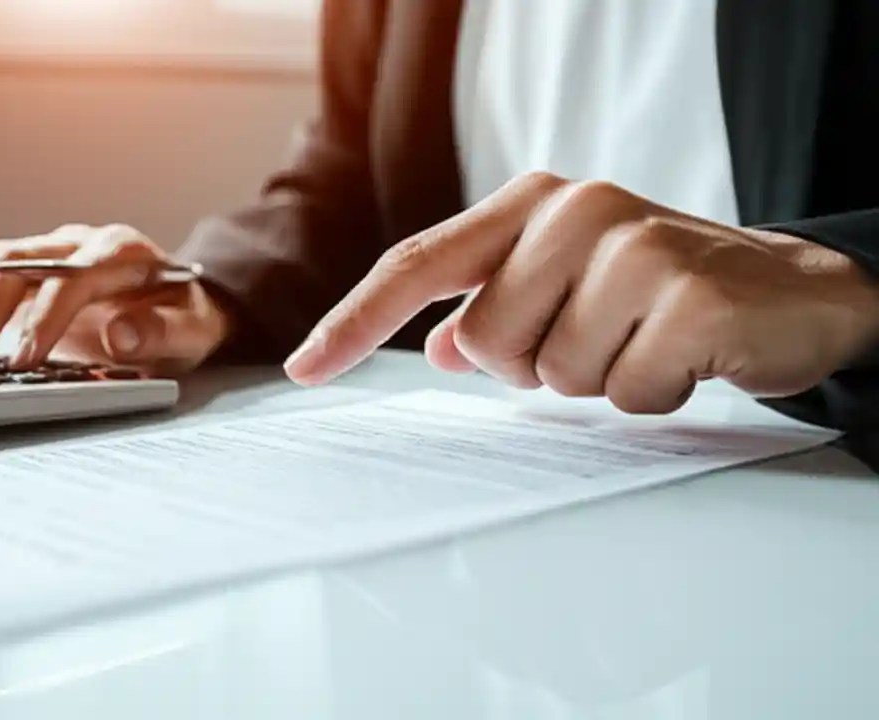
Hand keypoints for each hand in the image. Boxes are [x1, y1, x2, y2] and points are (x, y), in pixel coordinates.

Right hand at [0, 224, 230, 373]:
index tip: (24, 361)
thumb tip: (120, 335)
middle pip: (14, 261)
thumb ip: (160, 333)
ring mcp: (48, 252)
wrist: (179, 301)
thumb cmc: (183, 318)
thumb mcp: (191, 332)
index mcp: (122, 253)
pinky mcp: (25, 268)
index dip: (44, 319)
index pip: (70, 278)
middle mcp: (79, 243)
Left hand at [284, 172, 878, 412]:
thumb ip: (493, 307)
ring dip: (596, 380)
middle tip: (597, 338)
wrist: (792, 287)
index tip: (305, 367)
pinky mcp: (689, 295)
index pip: (421, 264)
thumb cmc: (661, 288)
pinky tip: (683, 357)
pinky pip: (624, 394)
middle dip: (533, 365)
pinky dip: (650, 394)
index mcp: (532, 205)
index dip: (355, 320)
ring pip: (552, 376)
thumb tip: (435, 349)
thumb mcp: (566, 287)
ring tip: (643, 342)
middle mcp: (576, 211)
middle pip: (486, 342)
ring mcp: (636, 247)